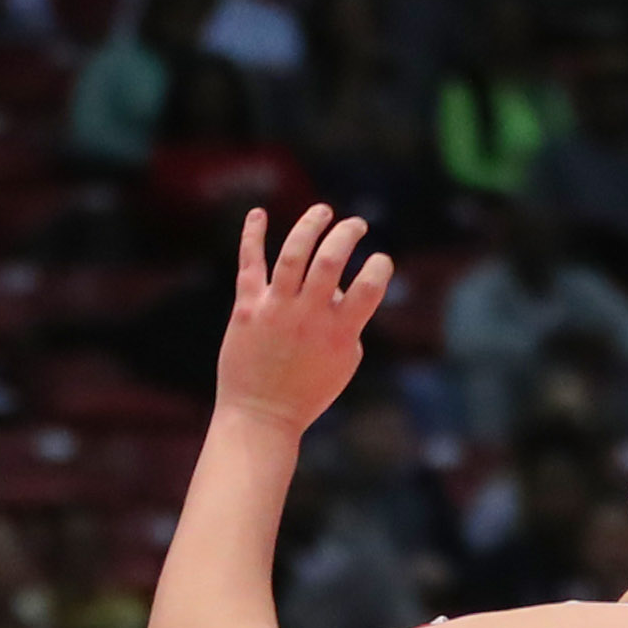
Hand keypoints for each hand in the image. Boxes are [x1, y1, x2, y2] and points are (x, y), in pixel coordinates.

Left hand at [217, 205, 394, 434]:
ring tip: (323, 211)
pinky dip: (253, 235)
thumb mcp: (344, 361)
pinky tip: (258, 213)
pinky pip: (250, 263)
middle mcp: (308, 316)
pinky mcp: (247, 308)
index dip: (379, 265)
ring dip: (310, 225)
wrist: (261, 416)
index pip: (369, 285)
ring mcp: (275, 309)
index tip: (378, 260)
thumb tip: (340, 286)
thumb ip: (349, 322)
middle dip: (347, 233)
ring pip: (293, 254)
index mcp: (340, 333)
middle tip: (355, 224)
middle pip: (330, 260)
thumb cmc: (308, 391)